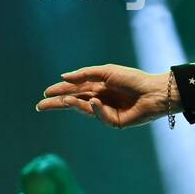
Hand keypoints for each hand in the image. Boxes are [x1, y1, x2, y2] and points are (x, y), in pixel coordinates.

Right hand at [36, 64, 176, 128]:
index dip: (60, 91)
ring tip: (65, 101)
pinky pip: (100, 116)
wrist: (154, 92)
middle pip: (74, 102)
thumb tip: (63, 77)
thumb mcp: (107, 72)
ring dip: (74, 105)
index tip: (45, 92)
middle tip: (40, 106)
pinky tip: (96, 101)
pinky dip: (96, 108)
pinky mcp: (115, 121)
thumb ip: (85, 74)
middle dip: (57, 104)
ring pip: (84, 109)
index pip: (74, 90)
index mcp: (98, 86)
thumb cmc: (133, 79)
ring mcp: (107, 111)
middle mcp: (101, 99)